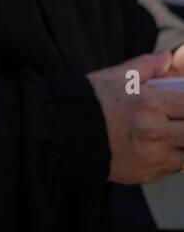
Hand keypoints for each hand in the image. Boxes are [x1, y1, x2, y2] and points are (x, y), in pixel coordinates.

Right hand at [87, 51, 183, 183]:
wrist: (58, 132)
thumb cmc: (86, 101)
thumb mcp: (114, 76)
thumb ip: (145, 66)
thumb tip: (167, 57)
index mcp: (149, 104)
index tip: (180, 104)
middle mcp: (154, 133)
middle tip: (174, 119)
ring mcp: (151, 157)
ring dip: (181, 143)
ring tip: (167, 134)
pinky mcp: (146, 174)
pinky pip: (173, 168)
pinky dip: (171, 159)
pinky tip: (156, 147)